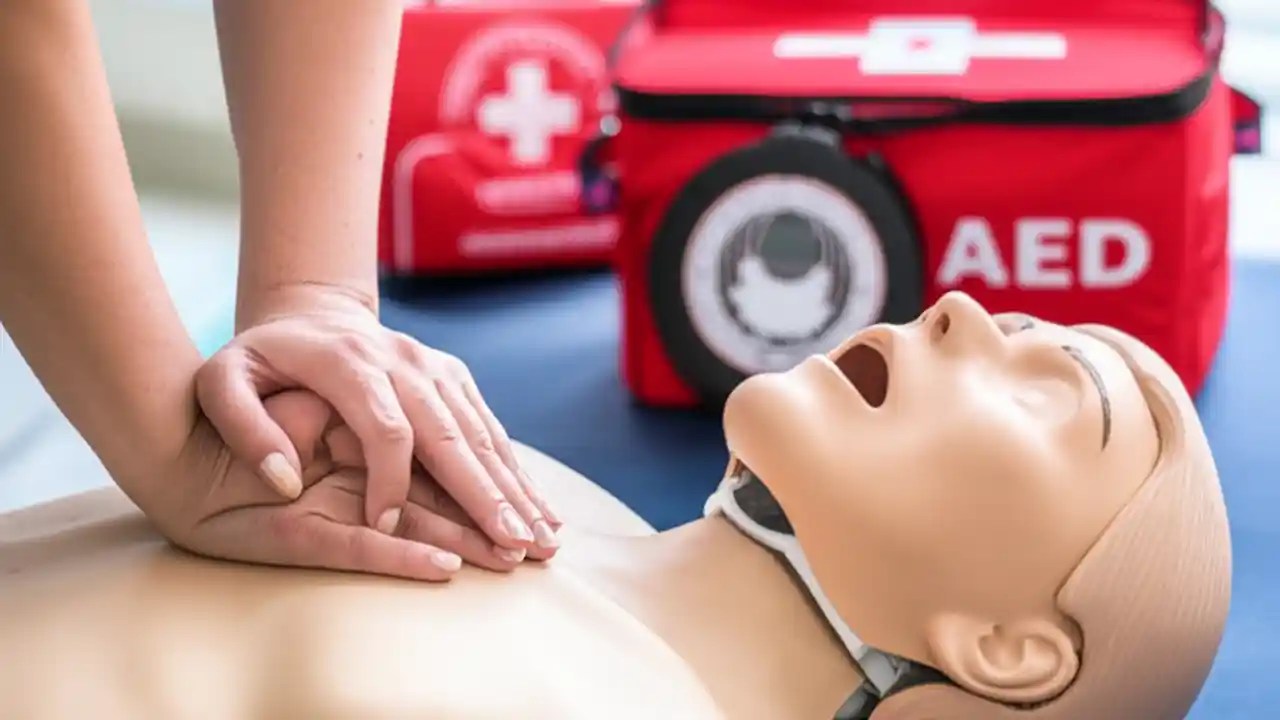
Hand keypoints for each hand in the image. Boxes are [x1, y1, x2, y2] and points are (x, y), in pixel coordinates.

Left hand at [195, 290, 559, 557]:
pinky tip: (538, 507)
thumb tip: (284, 479)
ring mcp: (435, 368)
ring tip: (543, 538)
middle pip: (451, 435)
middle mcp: (404, 362)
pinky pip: (487, 427)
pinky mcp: (452, 377)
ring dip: (515, 488)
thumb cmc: (259, 359)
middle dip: (485, 495)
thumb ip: (244, 426)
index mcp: (351, 364)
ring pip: (480, 434)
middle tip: (512, 545)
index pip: (385, 428)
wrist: (309, 313)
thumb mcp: (220, 381)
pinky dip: (515, 470)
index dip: (389, 480)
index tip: (387, 528)